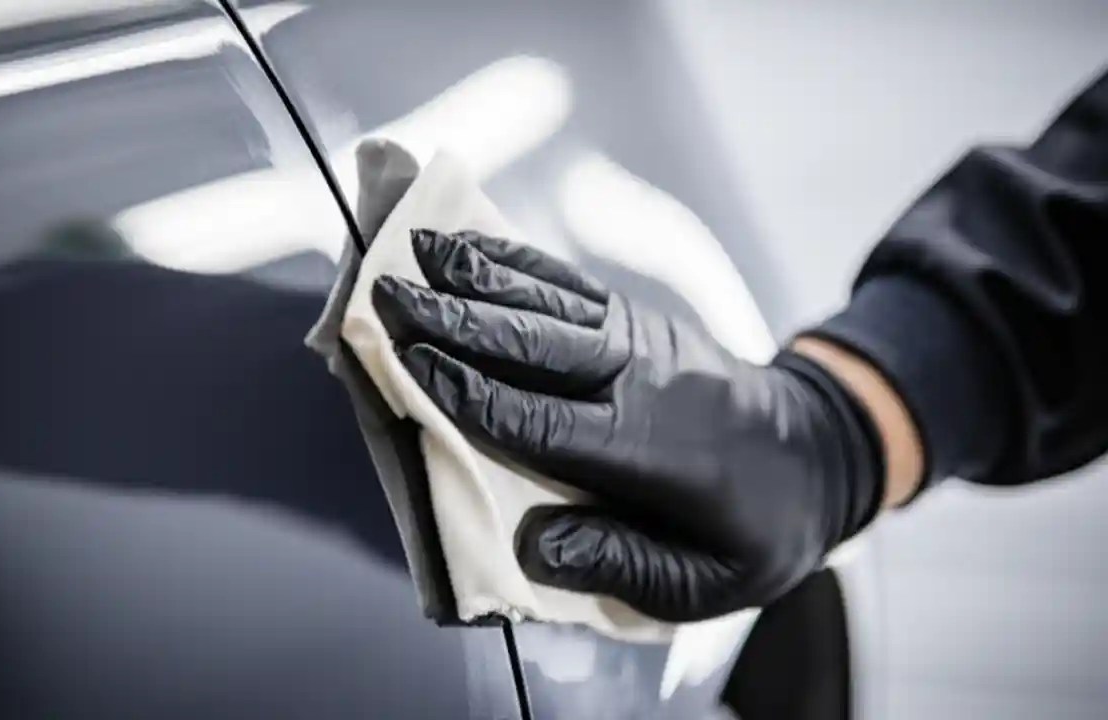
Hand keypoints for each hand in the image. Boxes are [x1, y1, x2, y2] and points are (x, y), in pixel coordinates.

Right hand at [372, 229, 885, 620]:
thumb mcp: (707, 584)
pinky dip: (513, 262)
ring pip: (547, 302)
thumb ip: (621, 565)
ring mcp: (641, 339)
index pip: (543, 422)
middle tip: (385, 295)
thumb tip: (532, 544)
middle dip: (454, 321)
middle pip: (535, 346)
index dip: (470, 394)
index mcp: (653, 452)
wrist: (821, 451)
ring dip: (475, 275)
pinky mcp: (637, 319)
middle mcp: (642, 380)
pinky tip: (466, 245)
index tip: (408, 364)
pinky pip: (568, 285)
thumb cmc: (756, 530)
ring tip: (412, 247)